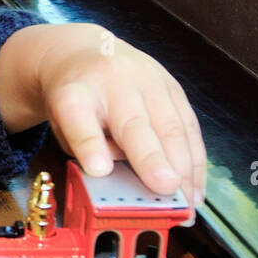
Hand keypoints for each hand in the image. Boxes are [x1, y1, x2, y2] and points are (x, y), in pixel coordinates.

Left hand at [0, 23, 206, 204]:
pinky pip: (189, 127)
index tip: (99, 170)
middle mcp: (113, 81)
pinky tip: (196, 188)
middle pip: (135, 123)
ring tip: (187, 202)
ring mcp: (148, 80)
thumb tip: (114, 179)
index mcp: (75, 92)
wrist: (85, 55)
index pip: (78, 117)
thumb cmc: (75, 98)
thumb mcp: (62, 123)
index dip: (89, 144)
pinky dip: (195, 161)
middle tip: (167, 189)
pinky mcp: (173, 87)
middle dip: (153, 157)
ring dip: (183, 166)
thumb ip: (82, 149)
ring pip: (170, 125)